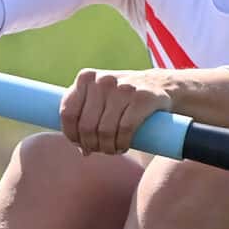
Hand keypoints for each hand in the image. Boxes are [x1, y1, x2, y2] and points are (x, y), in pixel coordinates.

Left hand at [59, 68, 173, 155]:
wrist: (161, 84)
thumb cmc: (123, 96)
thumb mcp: (100, 95)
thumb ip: (84, 115)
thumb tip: (80, 148)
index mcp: (86, 78)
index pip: (68, 112)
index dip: (71, 134)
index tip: (80, 144)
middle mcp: (103, 80)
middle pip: (86, 125)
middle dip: (91, 145)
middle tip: (100, 150)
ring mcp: (123, 88)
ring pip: (105, 131)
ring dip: (108, 148)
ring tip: (113, 150)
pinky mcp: (142, 98)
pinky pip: (125, 130)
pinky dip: (122, 144)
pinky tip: (123, 146)